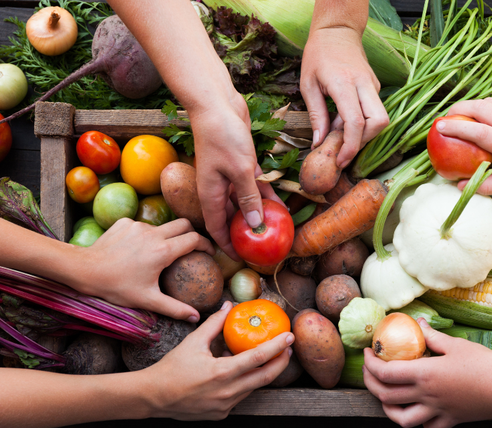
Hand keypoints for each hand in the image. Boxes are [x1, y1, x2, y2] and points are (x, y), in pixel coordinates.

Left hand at [71, 217, 213, 321]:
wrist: (85, 270)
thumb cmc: (116, 287)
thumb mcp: (148, 300)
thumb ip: (175, 308)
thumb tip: (196, 317)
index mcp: (163, 251)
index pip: (195, 239)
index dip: (207, 244)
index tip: (209, 252)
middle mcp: (154, 234)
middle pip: (184, 224)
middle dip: (192, 233)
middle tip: (192, 247)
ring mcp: (138, 225)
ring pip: (163, 225)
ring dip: (168, 235)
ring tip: (163, 251)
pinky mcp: (125, 222)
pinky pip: (143, 226)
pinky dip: (146, 235)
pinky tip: (138, 249)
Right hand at [142, 302, 293, 419]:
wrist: (154, 397)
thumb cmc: (172, 367)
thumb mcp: (193, 342)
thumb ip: (214, 323)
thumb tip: (229, 305)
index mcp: (222, 372)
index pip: (258, 357)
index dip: (277, 346)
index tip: (289, 337)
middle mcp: (228, 392)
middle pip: (266, 377)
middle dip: (281, 362)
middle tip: (288, 349)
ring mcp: (226, 405)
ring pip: (253, 387)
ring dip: (263, 372)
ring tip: (267, 358)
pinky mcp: (221, 413)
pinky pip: (239, 397)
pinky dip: (244, 383)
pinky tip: (240, 373)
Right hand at [190, 98, 282, 259]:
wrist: (217, 104)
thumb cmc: (223, 136)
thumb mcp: (240, 170)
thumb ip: (249, 198)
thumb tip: (255, 226)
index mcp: (210, 194)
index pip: (216, 229)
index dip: (227, 246)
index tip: (242, 259)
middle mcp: (217, 189)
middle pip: (232, 218)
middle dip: (246, 233)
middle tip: (264, 247)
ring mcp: (229, 177)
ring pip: (246, 203)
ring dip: (260, 215)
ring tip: (278, 230)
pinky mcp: (240, 165)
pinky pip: (254, 187)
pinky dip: (265, 195)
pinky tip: (282, 206)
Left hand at [301, 26, 388, 167]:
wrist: (337, 31)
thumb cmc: (318, 55)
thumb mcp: (308, 85)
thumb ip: (316, 115)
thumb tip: (319, 143)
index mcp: (344, 83)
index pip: (356, 122)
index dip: (350, 146)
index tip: (341, 160)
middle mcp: (364, 84)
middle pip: (379, 122)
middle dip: (364, 142)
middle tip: (344, 150)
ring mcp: (373, 85)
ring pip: (381, 119)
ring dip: (364, 134)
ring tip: (341, 133)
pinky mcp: (375, 87)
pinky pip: (374, 111)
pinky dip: (362, 123)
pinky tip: (344, 121)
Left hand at [363, 319, 491, 427]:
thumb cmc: (484, 364)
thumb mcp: (456, 344)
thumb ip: (432, 336)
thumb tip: (417, 322)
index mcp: (424, 374)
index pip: (385, 372)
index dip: (370, 363)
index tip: (368, 352)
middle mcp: (426, 395)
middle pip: (385, 395)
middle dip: (370, 383)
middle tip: (369, 370)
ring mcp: (437, 411)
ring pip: (402, 419)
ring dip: (388, 409)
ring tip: (387, 397)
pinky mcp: (450, 420)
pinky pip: (428, 427)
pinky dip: (420, 421)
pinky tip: (422, 410)